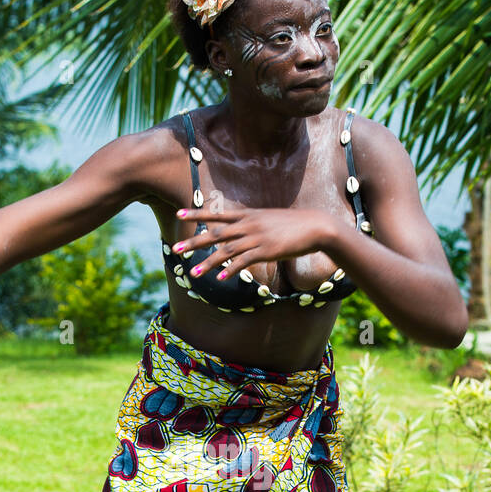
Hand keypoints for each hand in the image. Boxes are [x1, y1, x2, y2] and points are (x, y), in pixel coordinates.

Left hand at [173, 205, 335, 288]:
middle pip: (215, 234)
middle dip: (194, 242)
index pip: (216, 214)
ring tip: (192, 272)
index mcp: (247, 215)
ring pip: (226, 251)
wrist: (315, 226)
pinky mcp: (266, 251)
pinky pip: (244, 262)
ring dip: (208, 263)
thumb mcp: (268, 219)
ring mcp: (256, 238)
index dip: (197, 214)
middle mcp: (248, 225)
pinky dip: (231, 269)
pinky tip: (221, 278)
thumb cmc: (292, 224)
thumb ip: (252, 224)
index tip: (179, 213)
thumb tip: (241, 229)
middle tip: (175, 250)